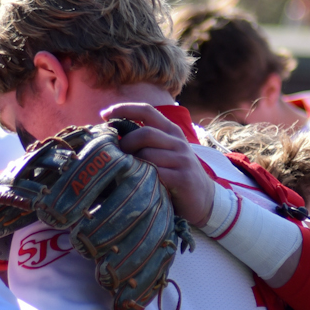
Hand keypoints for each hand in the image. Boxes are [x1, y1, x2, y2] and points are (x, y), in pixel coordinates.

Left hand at [101, 103, 215, 225]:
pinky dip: (143, 178)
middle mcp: (178, 142)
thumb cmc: (175, 174)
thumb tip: (110, 137)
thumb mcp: (164, 152)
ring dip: (132, 164)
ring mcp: (182, 159)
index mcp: (171, 131)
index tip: (104, 115)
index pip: (147, 110)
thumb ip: (145, 142)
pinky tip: (138, 184)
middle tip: (116, 157)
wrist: (205, 200)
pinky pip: (156, 173)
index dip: (124, 109)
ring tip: (125, 173)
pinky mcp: (183, 178)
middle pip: (145, 133)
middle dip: (125, 143)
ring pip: (148, 155)